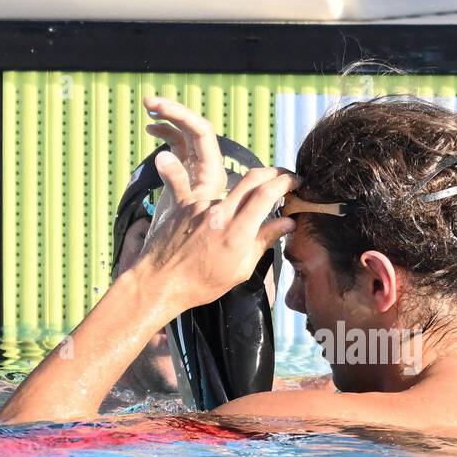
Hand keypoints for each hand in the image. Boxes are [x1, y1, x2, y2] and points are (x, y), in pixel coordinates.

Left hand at [131, 97, 297, 308]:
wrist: (160, 283)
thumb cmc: (202, 284)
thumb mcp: (241, 270)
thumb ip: (264, 241)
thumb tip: (288, 223)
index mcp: (237, 233)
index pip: (266, 194)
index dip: (285, 182)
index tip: (296, 182)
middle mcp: (220, 214)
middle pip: (252, 178)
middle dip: (273, 172)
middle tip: (283, 176)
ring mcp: (200, 206)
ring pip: (230, 186)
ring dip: (244, 190)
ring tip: (248, 204)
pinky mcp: (183, 204)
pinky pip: (193, 184)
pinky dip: (204, 185)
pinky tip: (187, 173)